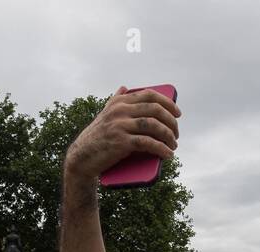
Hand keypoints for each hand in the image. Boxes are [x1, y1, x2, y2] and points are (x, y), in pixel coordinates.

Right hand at [62, 86, 179, 182]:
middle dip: (171, 122)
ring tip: (173, 145)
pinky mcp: (121, 142)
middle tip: (176, 134)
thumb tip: (124, 88)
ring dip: (168, 136)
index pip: (150, 95)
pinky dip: (161, 149)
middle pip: (155, 110)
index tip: (177, 114)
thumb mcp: (105, 114)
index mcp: (120, 102)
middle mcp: (120, 110)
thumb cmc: (98, 136)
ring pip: (154, 125)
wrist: (82, 156)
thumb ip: (116, 100)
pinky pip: (148, 143)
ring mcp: (120, 125)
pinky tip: (168, 154)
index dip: (167, 103)